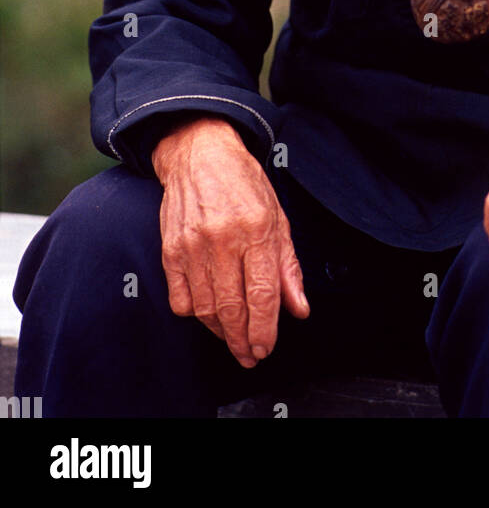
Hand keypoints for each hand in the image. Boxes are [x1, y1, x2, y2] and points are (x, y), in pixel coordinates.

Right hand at [152, 117, 308, 366]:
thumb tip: (298, 308)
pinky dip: (196, 315)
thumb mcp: (278, 216)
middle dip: (243, 340)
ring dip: (221, 332)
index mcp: (256, 229)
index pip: (262, 294)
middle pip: (233, 308)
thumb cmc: (243, 183)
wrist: (200, 154)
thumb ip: (288, 266)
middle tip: (250, 355)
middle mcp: (223, 240)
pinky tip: (210, 315)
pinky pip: (181, 299)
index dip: (266, 329)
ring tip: (234, 338)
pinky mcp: (170, 250)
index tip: (266, 348)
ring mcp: (192, 246)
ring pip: (206, 309)